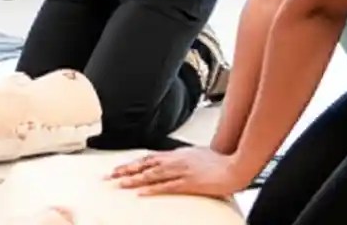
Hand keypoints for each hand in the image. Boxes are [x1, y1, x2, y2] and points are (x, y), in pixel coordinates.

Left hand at [106, 147, 250, 197]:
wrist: (235, 165)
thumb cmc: (219, 162)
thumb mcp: (195, 155)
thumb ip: (180, 159)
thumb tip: (169, 162)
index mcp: (176, 154)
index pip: (148, 158)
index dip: (132, 163)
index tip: (118, 168)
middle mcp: (176, 160)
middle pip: (146, 164)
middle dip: (127, 170)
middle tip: (111, 176)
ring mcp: (182, 171)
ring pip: (152, 174)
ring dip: (135, 179)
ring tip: (120, 183)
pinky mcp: (189, 182)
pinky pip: (167, 186)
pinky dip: (152, 189)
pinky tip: (141, 192)